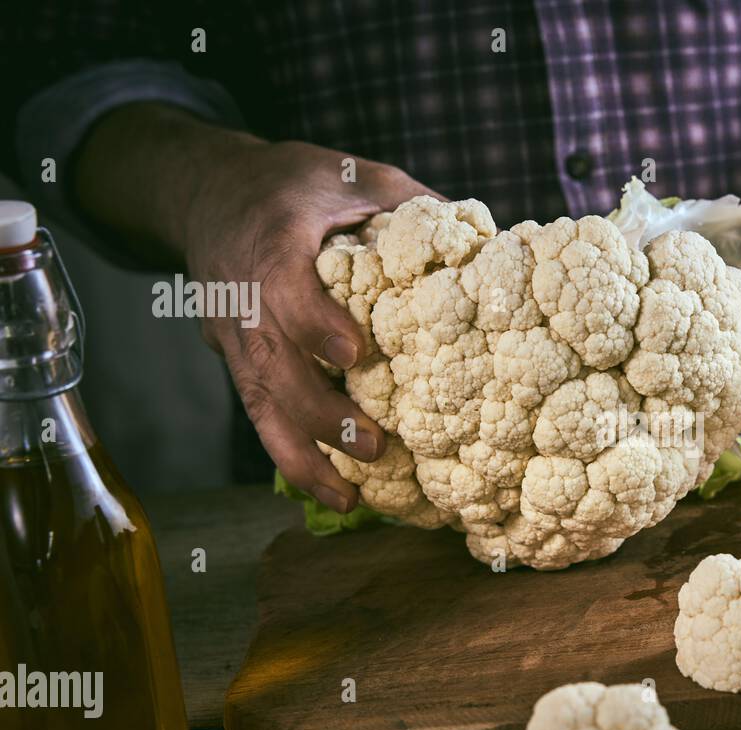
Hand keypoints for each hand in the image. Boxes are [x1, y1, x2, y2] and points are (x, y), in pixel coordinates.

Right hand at [76, 105, 437, 510]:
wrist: (207, 192)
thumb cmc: (293, 184)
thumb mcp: (351, 175)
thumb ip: (411, 204)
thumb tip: (488, 239)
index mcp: (271, 242)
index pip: (283, 288)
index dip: (314, 323)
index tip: (355, 353)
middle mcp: (244, 297)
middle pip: (271, 366)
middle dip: (319, 412)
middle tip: (373, 445)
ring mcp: (234, 337)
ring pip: (259, 406)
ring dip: (304, 456)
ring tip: (351, 498)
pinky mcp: (237, 364)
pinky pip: (260, 419)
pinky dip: (293, 460)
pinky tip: (334, 494)